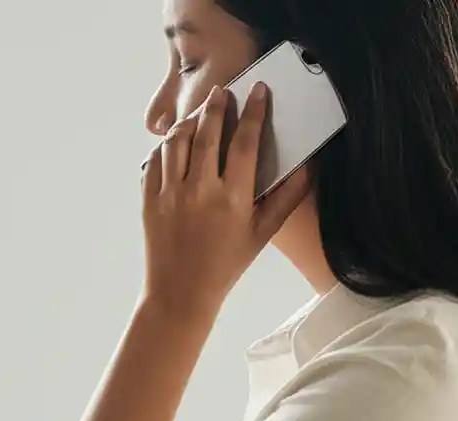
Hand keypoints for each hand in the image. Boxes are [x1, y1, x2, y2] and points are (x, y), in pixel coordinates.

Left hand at [141, 82, 311, 313]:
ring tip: (200, 113)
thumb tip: (310, 166)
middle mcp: (199, 192)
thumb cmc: (226, 264)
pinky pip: (154, 161)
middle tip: (224, 91)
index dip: (253, 112)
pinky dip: (164, 146)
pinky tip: (175, 142)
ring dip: (189, 122)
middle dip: (217, 107)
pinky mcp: (148, 201)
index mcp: (232, 199)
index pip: (244, 142)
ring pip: (176, 142)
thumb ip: (286, 198)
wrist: (181, 293)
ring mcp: (169, 195)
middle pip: (207, 134)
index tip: (258, 90)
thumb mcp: (262, 234)